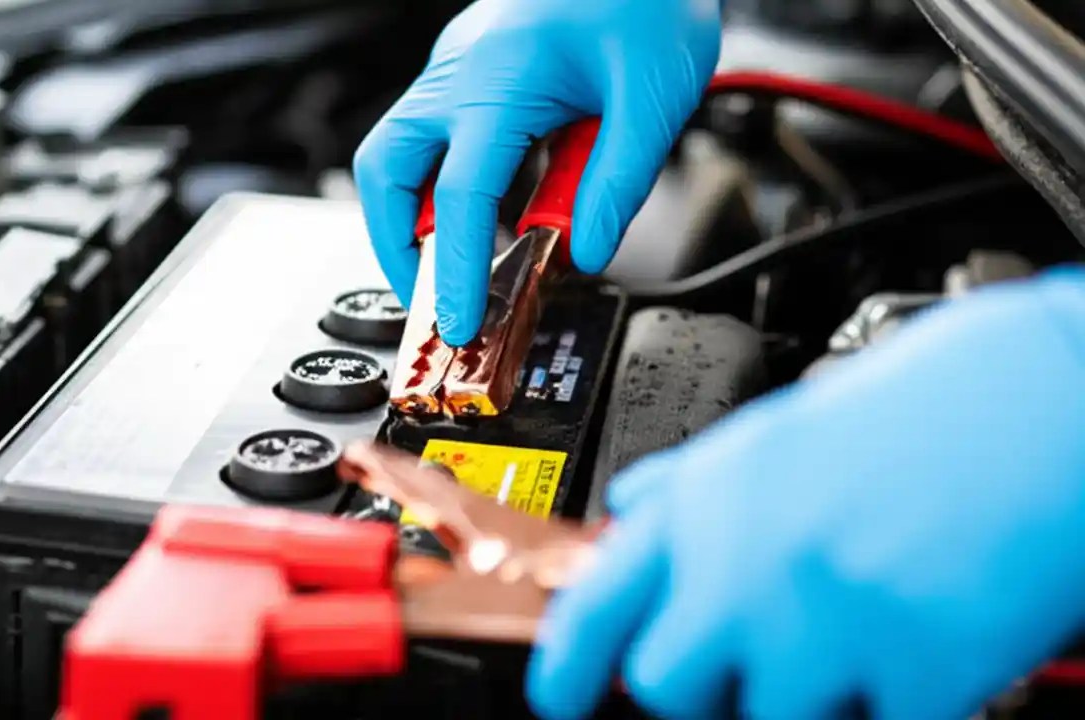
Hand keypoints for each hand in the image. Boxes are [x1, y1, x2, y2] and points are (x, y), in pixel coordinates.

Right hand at [353, 0, 721, 345]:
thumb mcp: (654, 96)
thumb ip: (616, 182)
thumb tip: (584, 250)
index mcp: (500, 80)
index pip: (462, 196)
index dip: (456, 270)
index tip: (459, 323)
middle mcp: (460, 73)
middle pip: (387, 172)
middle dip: (397, 245)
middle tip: (431, 298)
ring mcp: (456, 67)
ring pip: (398, 155)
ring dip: (415, 218)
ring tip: (456, 268)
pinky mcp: (468, 67)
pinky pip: (434, 137)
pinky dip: (445, 186)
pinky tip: (488, 213)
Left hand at [527, 269, 1084, 719]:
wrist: (1042, 398)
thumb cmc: (919, 407)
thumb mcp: (775, 432)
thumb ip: (691, 486)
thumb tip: (626, 510)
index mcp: (706, 499)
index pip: (594, 601)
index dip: (565, 664)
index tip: (559, 693)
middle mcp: (747, 561)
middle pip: (665, 683)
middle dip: (703, 686)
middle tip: (753, 659)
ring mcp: (825, 621)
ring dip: (805, 695)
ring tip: (855, 636)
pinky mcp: (915, 672)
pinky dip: (891, 705)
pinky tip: (917, 647)